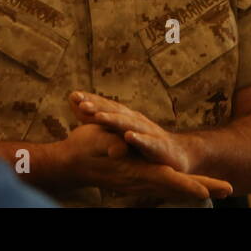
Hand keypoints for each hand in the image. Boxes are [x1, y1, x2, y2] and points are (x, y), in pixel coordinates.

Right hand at [59, 124, 231, 201]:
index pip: (166, 179)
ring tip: (220, 188)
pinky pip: (166, 187)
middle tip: (228, 188)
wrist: (71, 163)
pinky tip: (194, 187)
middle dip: (202, 187)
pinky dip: (182, 188)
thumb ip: (110, 144)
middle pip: (177, 187)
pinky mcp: (140, 181)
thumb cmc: (84, 148)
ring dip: (196, 187)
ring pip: (174, 188)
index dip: (186, 185)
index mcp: (135, 172)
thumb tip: (119, 148)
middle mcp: (141, 181)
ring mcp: (141, 184)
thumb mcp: (97, 140)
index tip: (207, 191)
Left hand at [69, 91, 195, 173]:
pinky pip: (149, 143)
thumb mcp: (118, 130)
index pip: (106, 107)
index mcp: (125, 117)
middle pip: (115, 112)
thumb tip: (74, 102)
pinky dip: (139, 139)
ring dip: (114, 120)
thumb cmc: (143, 142)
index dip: (91, 101)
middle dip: (98, 107)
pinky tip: (129, 137)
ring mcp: (148, 133)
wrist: (177, 154)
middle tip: (81, 103)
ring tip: (99, 118)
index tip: (72, 96)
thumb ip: (96, 117)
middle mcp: (136, 121)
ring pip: (129, 125)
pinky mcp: (159, 148)